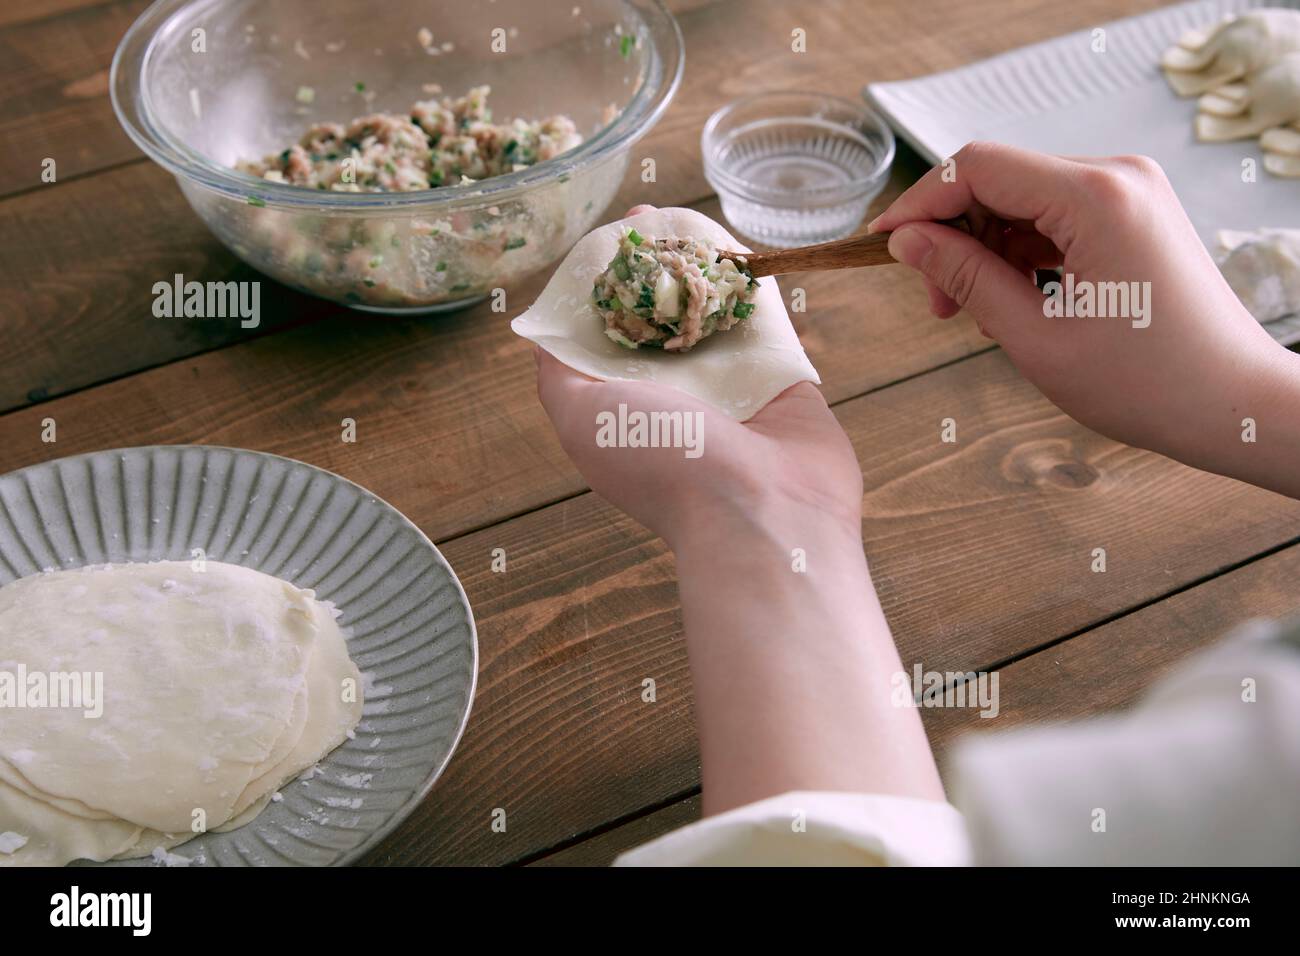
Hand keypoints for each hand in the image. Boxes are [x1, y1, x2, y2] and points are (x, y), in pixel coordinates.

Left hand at [533, 206, 943, 809]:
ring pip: (709, 307)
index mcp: (619, 403)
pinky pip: (762, 317)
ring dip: (700, 264)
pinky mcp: (780, 374)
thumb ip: (555, 372)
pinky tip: (737, 246)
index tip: (607, 236)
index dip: (599, 280)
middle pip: (655, 311)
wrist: (761, 510)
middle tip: (652, 214)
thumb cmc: (663, 464)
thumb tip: (545, 327)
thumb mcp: (579, 417)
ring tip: (688, 219)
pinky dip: (750, 281)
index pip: (601, 329)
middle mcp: (671, 393)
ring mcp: (727, 383)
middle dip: (651, 262)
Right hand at [869, 142, 1299, 483]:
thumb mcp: (1035, 336)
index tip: (884, 243)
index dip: (920, 202)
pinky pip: (1054, 217)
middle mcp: (1117, 176)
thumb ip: (966, 278)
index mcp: (1096, 197)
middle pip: (999, 180)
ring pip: (1022, 200)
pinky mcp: (1132, 214)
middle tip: (937, 302)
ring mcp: (1129, 192)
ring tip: (972, 311)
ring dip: (984, 248)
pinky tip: (1011, 299)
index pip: (978, 167)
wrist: (1232, 404)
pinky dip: (1020, 253)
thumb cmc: (1146, 382)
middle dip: (954, 235)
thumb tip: (907, 242)